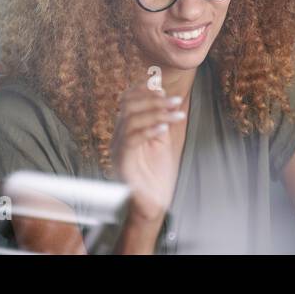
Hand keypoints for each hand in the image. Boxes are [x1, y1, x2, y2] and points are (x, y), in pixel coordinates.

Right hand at [110, 84, 184, 222]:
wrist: (152, 204)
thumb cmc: (156, 174)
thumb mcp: (160, 140)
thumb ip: (160, 119)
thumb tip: (166, 95)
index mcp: (125, 129)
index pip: (126, 100)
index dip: (143, 90)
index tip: (164, 90)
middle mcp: (118, 136)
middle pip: (127, 105)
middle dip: (153, 100)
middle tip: (176, 101)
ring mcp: (118, 149)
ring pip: (130, 119)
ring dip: (156, 113)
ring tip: (177, 114)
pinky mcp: (122, 162)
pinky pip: (131, 139)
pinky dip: (149, 130)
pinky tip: (164, 128)